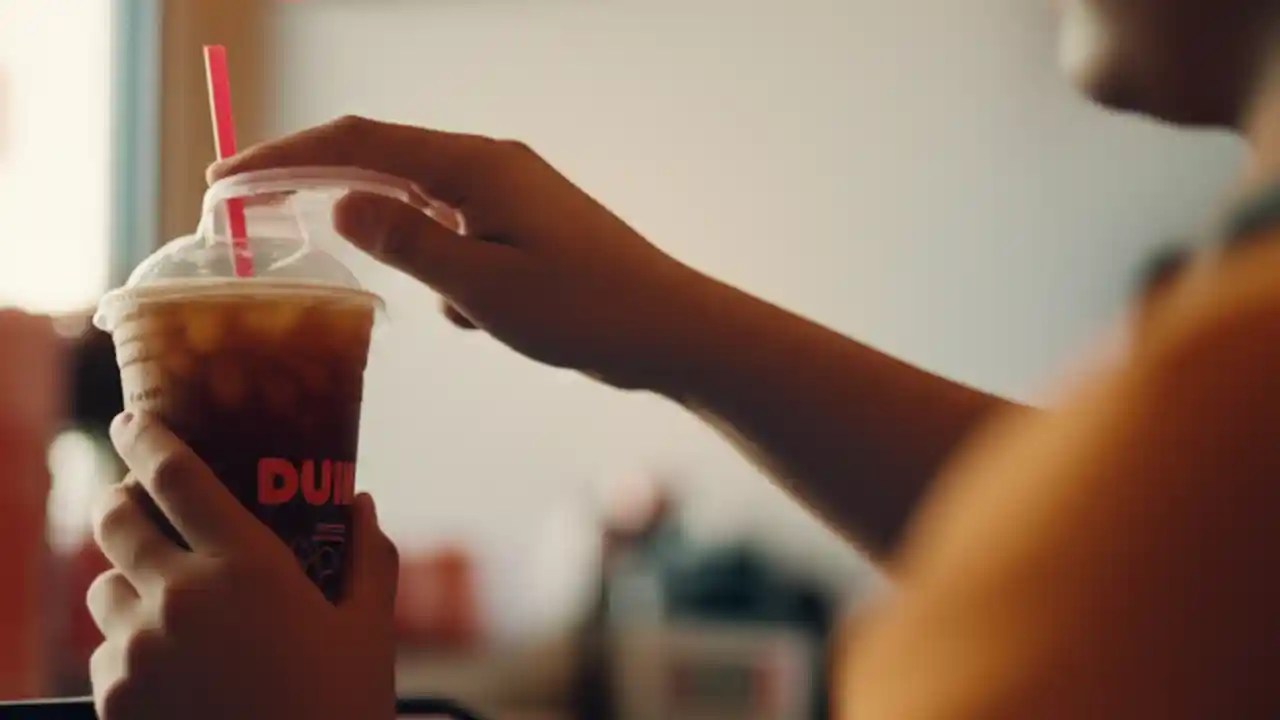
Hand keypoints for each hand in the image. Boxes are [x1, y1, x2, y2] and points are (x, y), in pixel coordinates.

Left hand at [88, 412, 398, 719]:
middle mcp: (182, 596)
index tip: (134, 418)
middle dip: (119, 500)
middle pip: (115, 520)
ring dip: (124, 583)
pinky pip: (104, 652)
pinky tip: (170, 668)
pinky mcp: (114, 699)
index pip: (177, 476)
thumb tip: (363, 505)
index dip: (147, 436)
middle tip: (136, 502)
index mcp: (248, 566)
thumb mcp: (369, 630)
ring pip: (102, 589)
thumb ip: (370, 557)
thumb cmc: (341, 707)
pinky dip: (127, 648)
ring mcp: (140, 649)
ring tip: (164, 603)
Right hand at [208, 116, 710, 390]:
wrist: (670, 330)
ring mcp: (508, 197)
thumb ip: (408, 243)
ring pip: (421, 209)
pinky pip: (457, 242)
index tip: (227, 181)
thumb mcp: (483, 287)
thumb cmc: (586, 310)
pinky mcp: (523, 230)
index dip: (286, 158)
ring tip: (419, 294)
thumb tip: (341, 202)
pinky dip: (448, 277)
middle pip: (380, 160)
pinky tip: (483, 318)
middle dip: (319, 184)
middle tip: (254, 212)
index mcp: (475, 166)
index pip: (358, 144)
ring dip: (401, 247)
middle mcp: (489, 167)